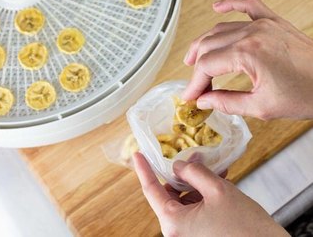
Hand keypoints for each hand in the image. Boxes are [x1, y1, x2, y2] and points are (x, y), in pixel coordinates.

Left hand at [133, 152, 288, 236]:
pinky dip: (203, 193)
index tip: (137, 155)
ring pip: (185, 199)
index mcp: (174, 222)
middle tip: (192, 157)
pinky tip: (218, 179)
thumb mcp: (218, 190)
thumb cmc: (245, 228)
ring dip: (196, 182)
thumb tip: (180, 165)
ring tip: (211, 168)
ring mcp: (189, 232)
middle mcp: (177, 229)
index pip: (151, 189)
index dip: (144, 170)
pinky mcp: (200, 232)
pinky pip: (196, 207)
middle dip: (181, 173)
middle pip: (170, 193)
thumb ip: (195, 173)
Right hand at [183, 0, 312, 119]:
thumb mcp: (261, 107)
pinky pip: (249, 5)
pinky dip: (231, 4)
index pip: (206, 66)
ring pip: (220, 29)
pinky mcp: (273, 22)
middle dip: (196, 68)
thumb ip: (226, 103)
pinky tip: (218, 6)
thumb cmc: (306, 94)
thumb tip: (205, 100)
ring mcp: (264, 25)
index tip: (191, 95)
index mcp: (248, 54)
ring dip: (204, 45)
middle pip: (208, 46)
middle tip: (196, 85)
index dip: (194, 83)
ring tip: (194, 60)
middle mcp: (253, 34)